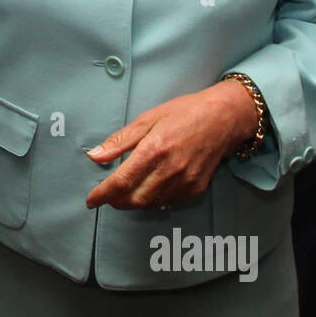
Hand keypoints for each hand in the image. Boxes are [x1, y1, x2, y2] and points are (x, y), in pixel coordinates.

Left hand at [85, 81, 259, 210]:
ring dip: (134, 201)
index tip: (91, 201)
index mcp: (154, 149)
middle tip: (108, 195)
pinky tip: (150, 187)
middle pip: (134, 199)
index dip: (103, 194)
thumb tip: (94, 156)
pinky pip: (167, 201)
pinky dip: (154, 199)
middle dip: (116, 201)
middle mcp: (170, 169)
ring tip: (127, 190)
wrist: (224, 118)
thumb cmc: (184, 113)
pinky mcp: (196, 188)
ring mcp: (185, 181)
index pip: (122, 182)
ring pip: (150, 203)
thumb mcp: (148, 118)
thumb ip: (120, 141)